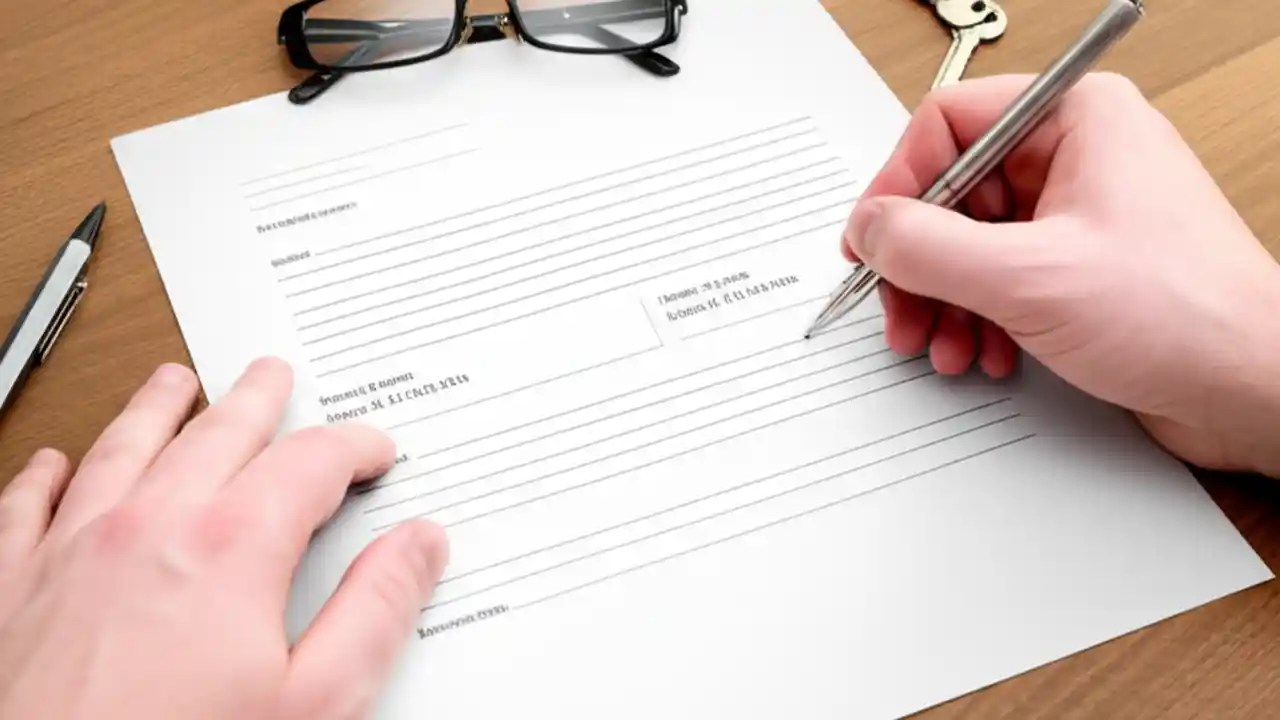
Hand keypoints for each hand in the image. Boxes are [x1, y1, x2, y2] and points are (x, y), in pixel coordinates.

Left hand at [0, 359, 446, 718]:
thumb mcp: (315, 704)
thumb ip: (374, 613)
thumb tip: (418, 547)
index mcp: (229, 549)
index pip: (308, 464)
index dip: (351, 447)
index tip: (372, 449)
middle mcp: (146, 529)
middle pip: (215, 435)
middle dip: (255, 400)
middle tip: (272, 374)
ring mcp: (68, 553)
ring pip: (121, 449)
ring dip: (155, 409)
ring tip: (175, 382)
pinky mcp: (8, 590)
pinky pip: (25, 505)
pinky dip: (44, 475)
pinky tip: (52, 463)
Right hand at [842, 73, 1279, 476]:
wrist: (1252, 388)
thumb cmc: (1186, 314)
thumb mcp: (1028, 277)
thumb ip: (928, 248)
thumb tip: (869, 228)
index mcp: (1076, 118)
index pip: (947, 123)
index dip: (899, 182)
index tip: (873, 238)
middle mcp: (1077, 155)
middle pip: (953, 190)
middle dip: (920, 262)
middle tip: (900, 310)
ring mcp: (1078, 212)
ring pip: (971, 241)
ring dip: (944, 300)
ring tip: (942, 344)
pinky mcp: (1079, 264)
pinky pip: (1000, 276)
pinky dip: (979, 317)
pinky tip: (986, 352)